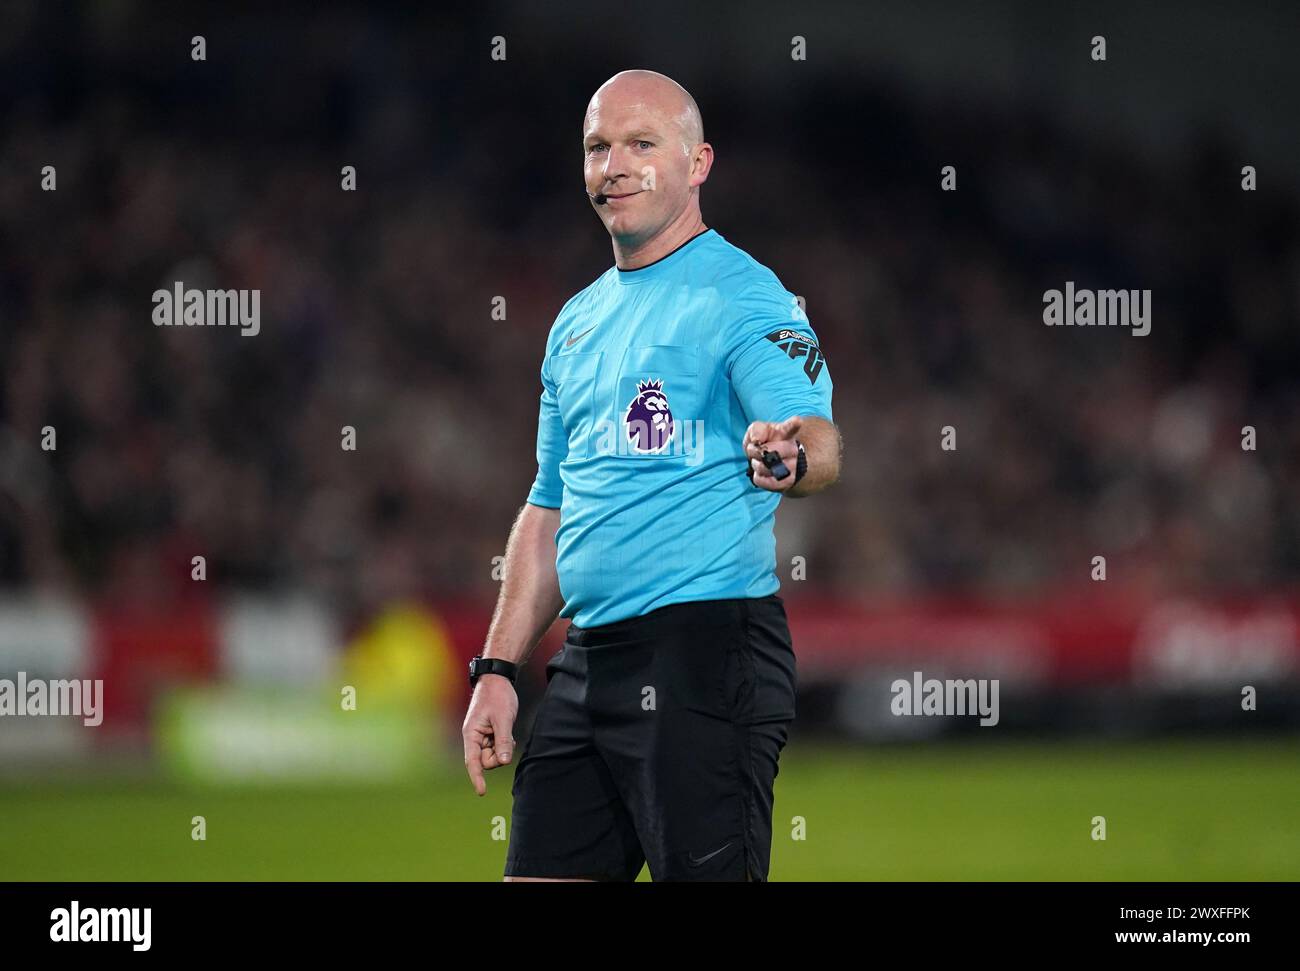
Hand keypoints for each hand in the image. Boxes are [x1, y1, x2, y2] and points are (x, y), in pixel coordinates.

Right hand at [461, 674, 517, 794]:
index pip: (473, 761)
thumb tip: (504, 761)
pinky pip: (497, 748)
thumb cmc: (497, 696)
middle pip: (486, 761)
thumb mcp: (503, 718)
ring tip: (507, 731)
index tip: (482, 792)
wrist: (497, 679)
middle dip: (498, 756)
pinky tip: (508, 733)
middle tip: (507, 740)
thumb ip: (503, 740)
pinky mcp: (490, 734)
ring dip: (502, 749)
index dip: (477, 777)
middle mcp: (474, 738)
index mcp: (471, 734)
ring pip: (493, 755)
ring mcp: (482, 736)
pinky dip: (504, 744)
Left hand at [742, 416, 801, 491]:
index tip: (797, 421)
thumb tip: (756, 440)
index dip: (794, 424)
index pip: (791, 427)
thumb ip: (756, 430)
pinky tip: (762, 473)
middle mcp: (793, 449)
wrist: (772, 461)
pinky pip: (766, 482)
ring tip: (759, 462)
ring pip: (767, 468)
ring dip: (756, 465)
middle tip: (756, 450)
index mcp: (786, 433)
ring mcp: (793, 467)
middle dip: (757, 452)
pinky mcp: (788, 482)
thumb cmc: (766, 442)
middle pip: (772, 452)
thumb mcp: (759, 430)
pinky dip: (759, 478)